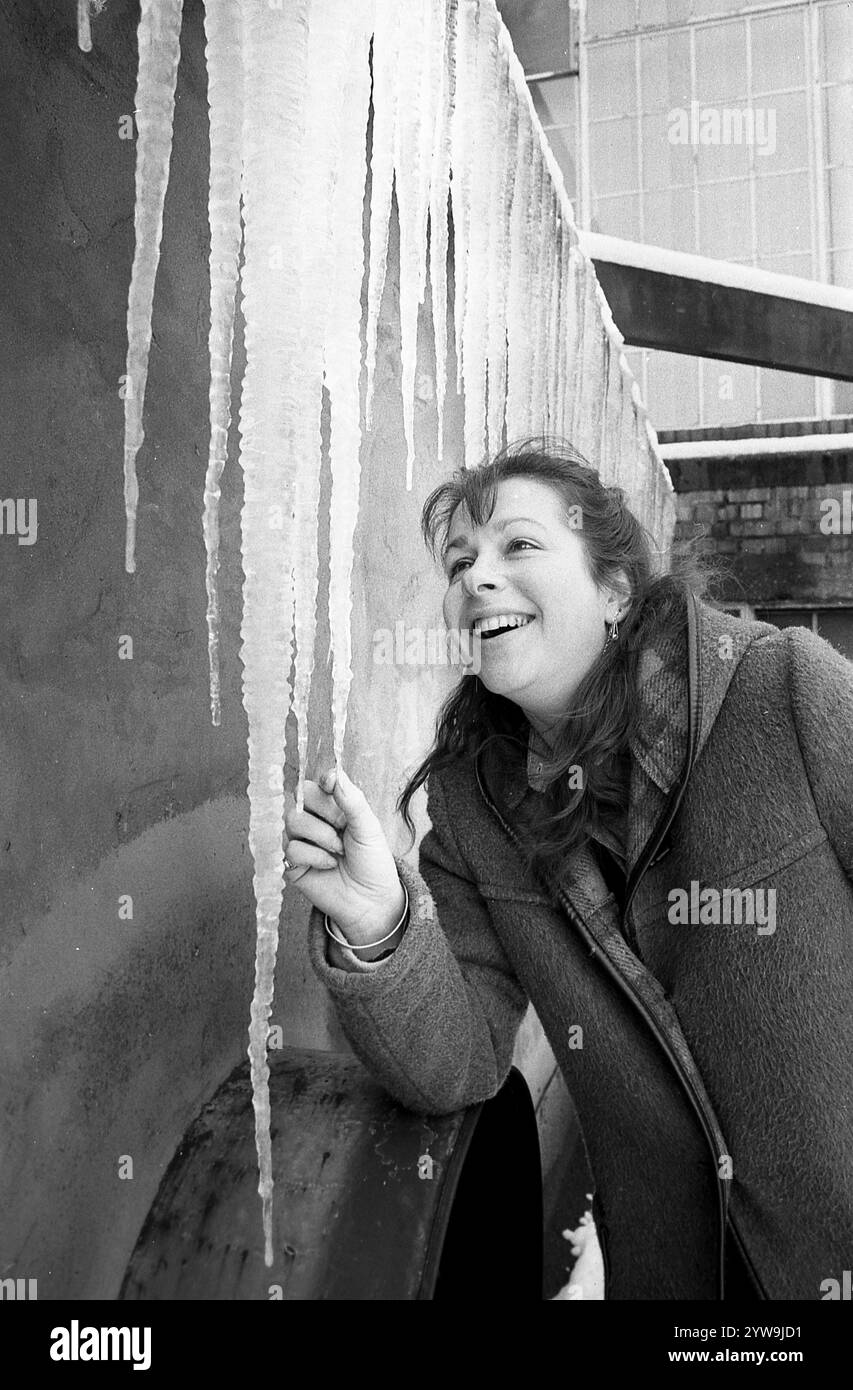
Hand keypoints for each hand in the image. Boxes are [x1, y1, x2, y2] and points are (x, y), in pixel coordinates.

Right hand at [283, 766, 405, 945]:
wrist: (371, 901)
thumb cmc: (373, 863)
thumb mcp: (369, 827)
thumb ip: (352, 800)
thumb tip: (334, 773)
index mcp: (334, 808)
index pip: (317, 784)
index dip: (322, 781)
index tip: (330, 784)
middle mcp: (314, 821)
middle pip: (300, 797)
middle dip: (325, 812)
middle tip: (343, 829)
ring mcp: (301, 841)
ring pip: (293, 820)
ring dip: (321, 835)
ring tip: (338, 851)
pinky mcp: (291, 863)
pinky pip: (290, 847)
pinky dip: (314, 856)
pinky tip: (329, 865)